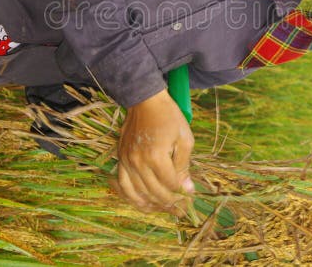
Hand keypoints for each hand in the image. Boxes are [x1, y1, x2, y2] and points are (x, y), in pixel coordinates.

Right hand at [114, 90, 194, 214]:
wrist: (145, 100)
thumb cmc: (168, 117)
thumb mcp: (184, 138)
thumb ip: (184, 166)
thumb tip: (187, 189)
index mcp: (156, 156)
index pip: (170, 185)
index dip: (182, 194)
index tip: (190, 197)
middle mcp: (138, 162)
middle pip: (155, 192)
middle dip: (170, 204)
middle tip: (180, 210)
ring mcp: (127, 161)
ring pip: (138, 193)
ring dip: (152, 205)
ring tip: (164, 209)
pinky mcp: (120, 159)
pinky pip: (123, 186)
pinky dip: (132, 198)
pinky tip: (142, 204)